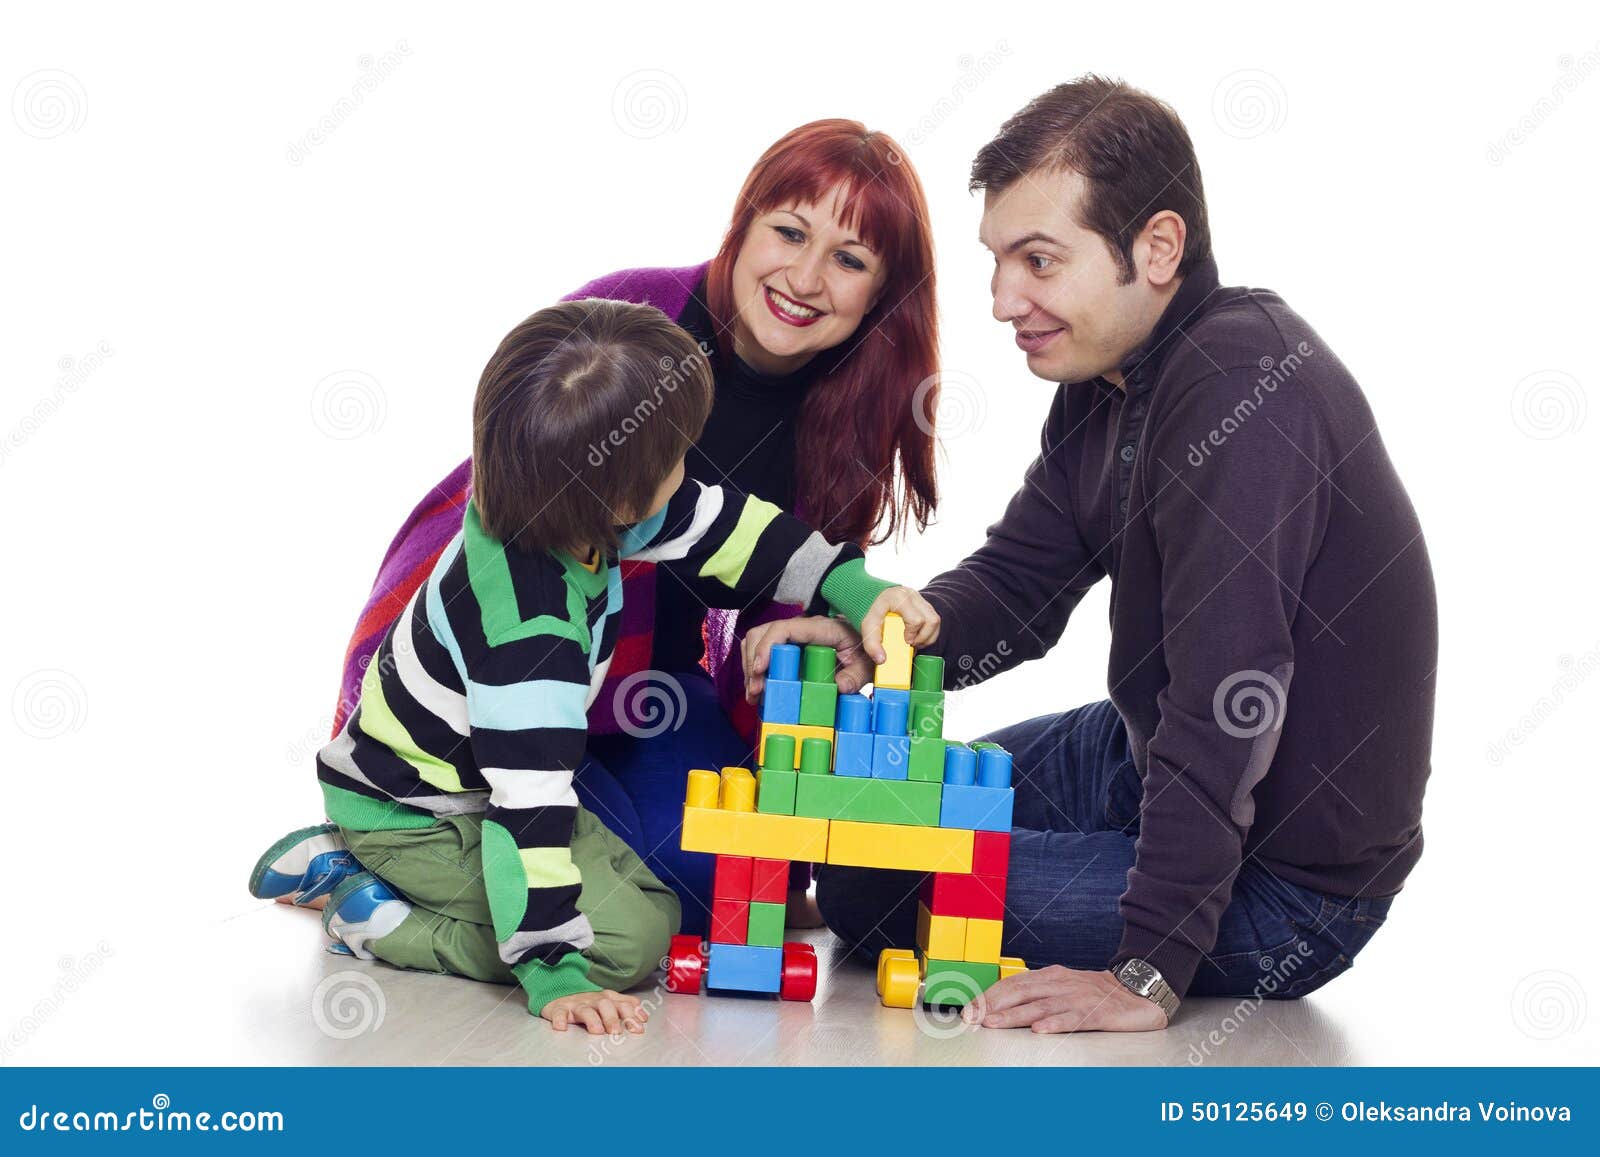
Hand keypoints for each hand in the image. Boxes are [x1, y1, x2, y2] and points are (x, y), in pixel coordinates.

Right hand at [540, 989, 649, 1034]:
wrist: (560, 993)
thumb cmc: (588, 1002)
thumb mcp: (608, 1001)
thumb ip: (625, 1006)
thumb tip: (643, 1017)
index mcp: (606, 999)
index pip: (622, 1004)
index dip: (631, 1015)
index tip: (639, 1028)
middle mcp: (593, 1000)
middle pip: (605, 1005)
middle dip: (612, 1018)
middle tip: (617, 1033)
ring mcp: (576, 1004)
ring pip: (585, 1010)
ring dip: (592, 1020)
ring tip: (597, 1031)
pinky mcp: (559, 1009)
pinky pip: (559, 1013)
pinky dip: (560, 1020)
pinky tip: (562, 1028)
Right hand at [742, 615, 872, 703]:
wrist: (867, 644)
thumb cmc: (866, 650)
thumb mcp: (866, 665)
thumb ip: (856, 676)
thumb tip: (840, 686)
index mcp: (819, 628)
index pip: (784, 628)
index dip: (766, 647)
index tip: (760, 670)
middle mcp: (801, 628)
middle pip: (762, 633)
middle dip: (752, 661)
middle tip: (755, 691)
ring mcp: (792, 636)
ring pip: (758, 641)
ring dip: (751, 667)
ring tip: (754, 695)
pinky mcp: (789, 646)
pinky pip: (764, 651)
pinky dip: (756, 669)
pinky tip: (759, 691)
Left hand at [859, 586, 939, 664]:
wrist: (872, 597)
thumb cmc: (871, 611)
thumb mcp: (867, 627)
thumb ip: (872, 644)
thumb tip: (881, 660)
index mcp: (898, 598)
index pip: (916, 620)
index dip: (913, 634)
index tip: (905, 641)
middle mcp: (912, 595)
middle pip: (931, 620)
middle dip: (923, 637)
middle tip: (910, 643)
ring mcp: (920, 598)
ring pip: (936, 620)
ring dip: (928, 636)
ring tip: (914, 641)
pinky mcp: (924, 603)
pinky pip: (934, 619)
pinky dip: (929, 632)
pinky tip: (917, 636)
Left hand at [963, 966, 1169, 1032]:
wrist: (1139, 991)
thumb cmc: (1097, 993)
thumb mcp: (1064, 987)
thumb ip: (1038, 994)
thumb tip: (1003, 1005)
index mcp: (1051, 977)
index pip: (1013, 983)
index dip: (990, 996)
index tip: (969, 1009)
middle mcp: (1061, 984)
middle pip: (1021, 992)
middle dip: (993, 1005)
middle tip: (972, 1018)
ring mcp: (1079, 997)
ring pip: (1041, 1006)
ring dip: (1014, 1015)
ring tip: (993, 1023)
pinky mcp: (1097, 1013)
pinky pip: (1073, 1019)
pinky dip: (1055, 1024)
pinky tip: (1039, 1030)